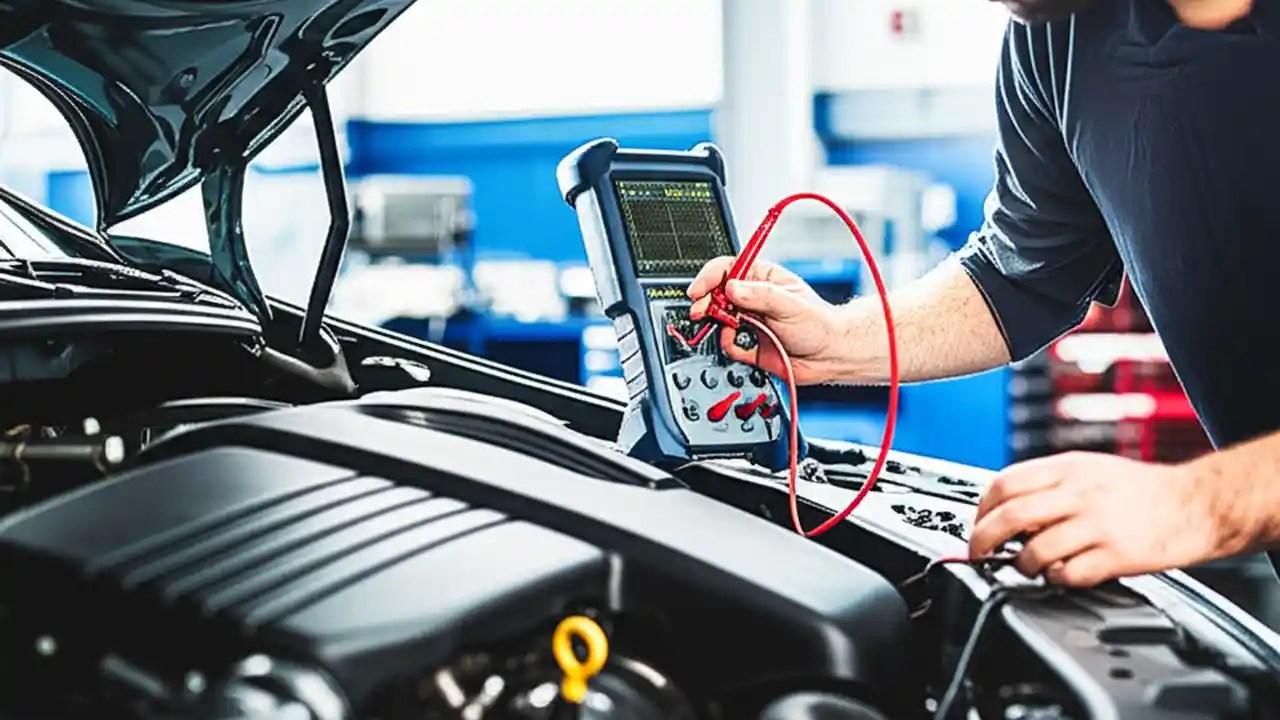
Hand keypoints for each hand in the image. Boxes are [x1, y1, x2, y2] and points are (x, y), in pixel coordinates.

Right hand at [686, 257, 850, 384]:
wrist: (829, 356)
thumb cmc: (819, 324)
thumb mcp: (789, 304)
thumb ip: (759, 296)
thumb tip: (732, 289)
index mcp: (761, 279)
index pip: (726, 269)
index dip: (708, 277)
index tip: (699, 290)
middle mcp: (752, 299)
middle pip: (716, 294)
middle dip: (706, 303)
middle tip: (701, 311)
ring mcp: (749, 322)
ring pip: (718, 320)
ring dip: (719, 325)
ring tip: (730, 328)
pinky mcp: (748, 344)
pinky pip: (728, 344)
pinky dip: (730, 345)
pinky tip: (742, 344)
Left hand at [968, 452, 1224, 586]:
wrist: (1196, 504)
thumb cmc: (1141, 490)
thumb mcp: (1090, 468)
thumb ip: (1049, 483)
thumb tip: (1004, 507)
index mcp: (1068, 468)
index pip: (1005, 483)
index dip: (981, 508)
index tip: (977, 523)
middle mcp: (1079, 493)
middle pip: (1010, 517)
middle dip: (983, 540)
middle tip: (979, 554)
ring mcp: (1097, 524)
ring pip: (1034, 550)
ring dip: (1022, 565)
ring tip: (1028, 566)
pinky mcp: (1116, 555)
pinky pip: (1067, 574)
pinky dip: (1055, 579)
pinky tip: (1061, 574)